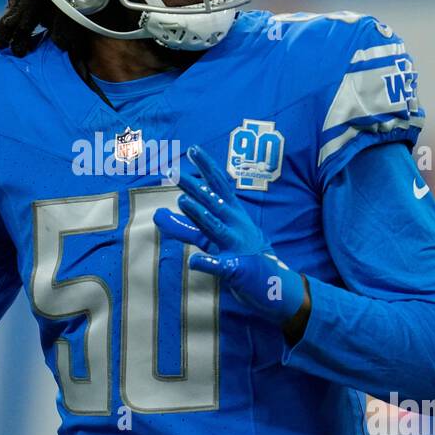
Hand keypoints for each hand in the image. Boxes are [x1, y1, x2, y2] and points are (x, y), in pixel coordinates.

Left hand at [153, 144, 307, 326]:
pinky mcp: (236, 270)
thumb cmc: (242, 255)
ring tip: (182, 201)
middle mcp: (235, 226)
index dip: (206, 168)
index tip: (193, 149)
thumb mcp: (212, 238)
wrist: (277, 284)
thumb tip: (158, 214)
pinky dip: (207, 263)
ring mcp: (236, 247)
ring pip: (215, 228)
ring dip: (200, 214)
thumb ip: (184, 227)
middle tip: (173, 172)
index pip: (219, 187)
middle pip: (212, 202)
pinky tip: (194, 261)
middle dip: (193, 186)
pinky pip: (220, 266)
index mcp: (233, 215)